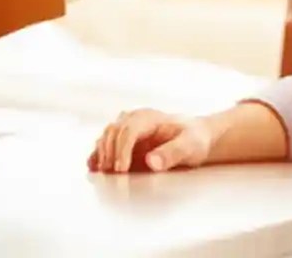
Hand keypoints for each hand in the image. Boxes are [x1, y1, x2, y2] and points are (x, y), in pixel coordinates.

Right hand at [87, 108, 213, 173]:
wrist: (197, 136)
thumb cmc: (195, 139)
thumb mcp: (190, 146)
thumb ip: (171, 154)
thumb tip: (151, 162)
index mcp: (150, 118)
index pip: (129, 130)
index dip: (122, 150)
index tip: (121, 169)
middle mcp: (135, 119)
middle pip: (113, 131)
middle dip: (110, 152)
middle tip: (112, 174)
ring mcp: (128, 127)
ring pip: (107, 135)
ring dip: (102, 153)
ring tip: (102, 171)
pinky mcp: (125, 139)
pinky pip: (107, 143)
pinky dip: (98, 153)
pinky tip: (94, 165)